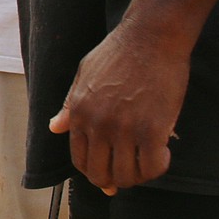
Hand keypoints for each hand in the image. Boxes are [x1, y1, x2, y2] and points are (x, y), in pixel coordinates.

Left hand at [50, 21, 188, 194]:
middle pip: (101, 174)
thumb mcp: (84, 75)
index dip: (94, 172)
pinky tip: (163, 154)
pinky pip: (153, 166)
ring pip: (128, 175)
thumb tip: (55, 127)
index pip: (80, 159)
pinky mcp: (152, 129)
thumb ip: (70, 105)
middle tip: (129, 174)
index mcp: (80, 113)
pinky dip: (158, 167)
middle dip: (115, 180)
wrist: (150, 38)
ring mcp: (125, 128)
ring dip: (138, 175)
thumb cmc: (119, 53)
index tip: (107, 174)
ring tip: (147, 161)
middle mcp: (98, 125)